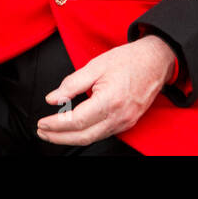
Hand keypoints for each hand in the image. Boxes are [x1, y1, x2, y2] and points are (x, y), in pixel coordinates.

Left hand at [35, 36, 176, 145]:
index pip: (77, 121)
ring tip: (53, 132)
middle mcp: (119, 116)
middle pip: (84, 136)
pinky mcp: (127, 122)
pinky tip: (73, 129)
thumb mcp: (95, 65)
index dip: (56, 125)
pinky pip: (103, 133)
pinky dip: (85, 134)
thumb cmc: (128, 60)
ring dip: (70, 138)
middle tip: (42, 132)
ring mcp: (125, 122)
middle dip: (59, 137)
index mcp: (110, 100)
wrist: (155, 61)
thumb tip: (53, 99)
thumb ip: (72, 84)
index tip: (42, 123)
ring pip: (93, 138)